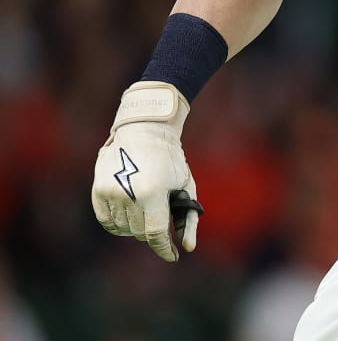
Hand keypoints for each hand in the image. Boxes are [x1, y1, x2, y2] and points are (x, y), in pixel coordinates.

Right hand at [90, 81, 202, 261]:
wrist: (144, 133)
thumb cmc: (171, 161)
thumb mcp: (187, 187)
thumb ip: (188, 219)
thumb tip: (188, 248)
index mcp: (153, 192)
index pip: (155, 234)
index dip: (164, 249)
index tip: (173, 256)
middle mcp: (128, 194)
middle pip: (139, 232)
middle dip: (153, 231)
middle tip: (160, 216)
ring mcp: (110, 192)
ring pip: (123, 229)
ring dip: (136, 227)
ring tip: (145, 210)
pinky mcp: (98, 190)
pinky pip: (107, 221)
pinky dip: (119, 224)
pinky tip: (130, 214)